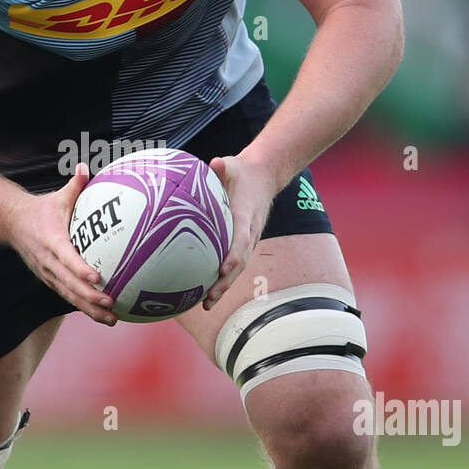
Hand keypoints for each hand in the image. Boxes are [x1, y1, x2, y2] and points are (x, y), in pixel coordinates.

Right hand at [5, 163, 116, 325]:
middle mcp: (48, 262)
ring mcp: (48, 273)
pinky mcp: (50, 280)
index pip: (67, 257)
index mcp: (52, 241)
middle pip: (69, 284)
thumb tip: (86, 167)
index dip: (80, 269)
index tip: (97, 278)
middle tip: (111, 304)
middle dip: (89, 297)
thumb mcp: (58, 197)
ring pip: (69, 295)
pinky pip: (68, 295)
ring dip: (89, 309)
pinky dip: (84, 306)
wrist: (12, 224)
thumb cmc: (42, 209)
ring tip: (112, 318)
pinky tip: (103, 315)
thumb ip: (75, 185)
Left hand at [202, 155, 275, 308]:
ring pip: (237, 268)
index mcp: (245, 214)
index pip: (242, 238)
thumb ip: (223, 167)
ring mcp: (249, 240)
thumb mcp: (232, 164)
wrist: (264, 176)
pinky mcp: (244, 244)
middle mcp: (250, 232)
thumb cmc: (243, 171)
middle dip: (226, 281)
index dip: (233, 254)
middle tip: (210, 297)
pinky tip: (204, 292)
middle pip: (240, 261)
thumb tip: (215, 163)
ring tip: (206, 304)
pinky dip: (222, 280)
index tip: (223, 268)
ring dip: (223, 287)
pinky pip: (233, 264)